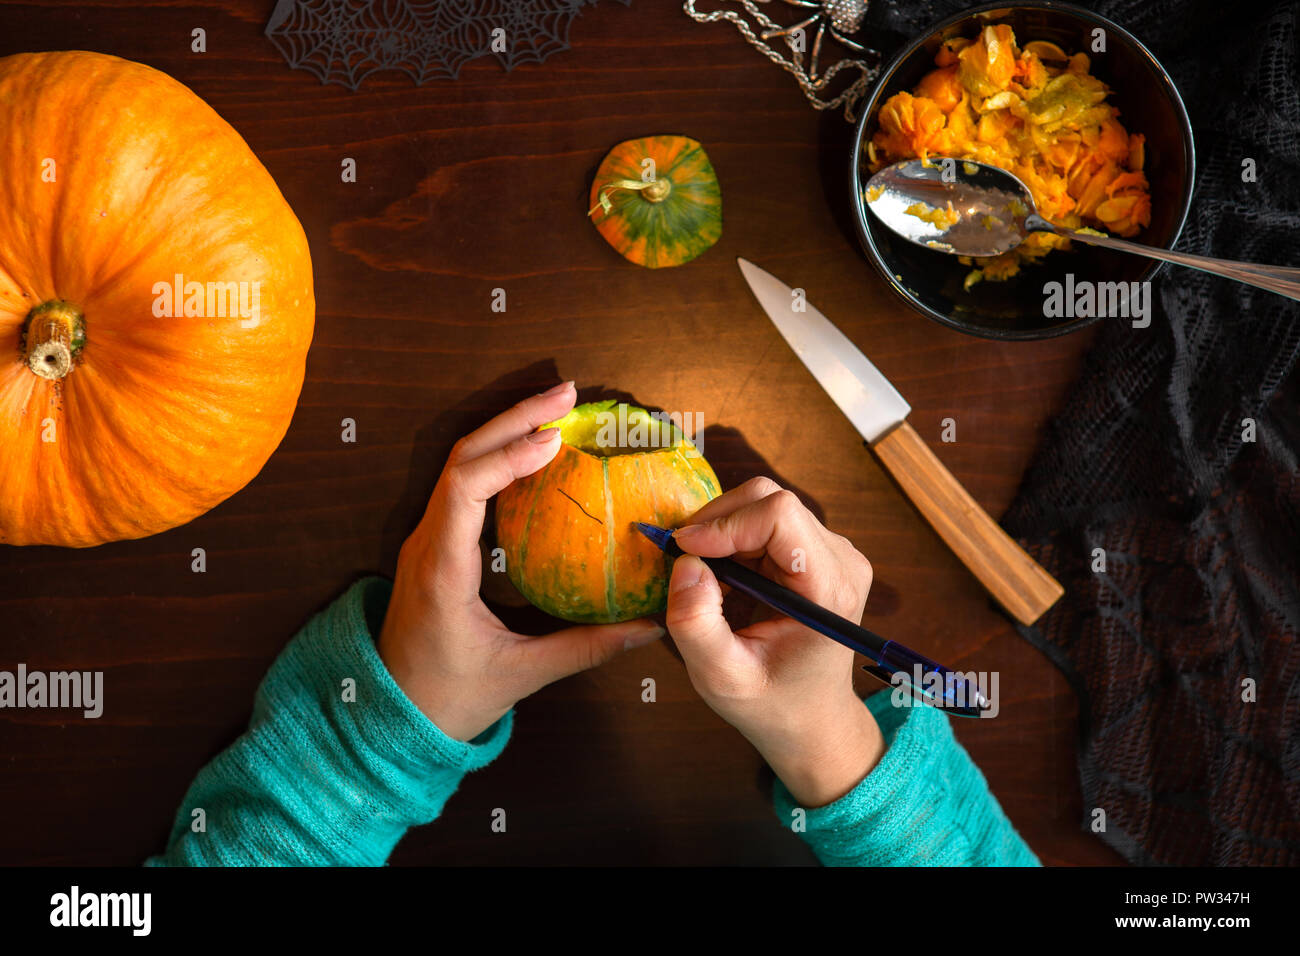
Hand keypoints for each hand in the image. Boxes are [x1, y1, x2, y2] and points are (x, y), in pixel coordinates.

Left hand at [377, 381, 664, 740]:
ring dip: (506, 430)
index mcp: (442, 568)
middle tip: (567, 394)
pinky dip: (498, 457)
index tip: (555, 437)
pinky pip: (463, 483)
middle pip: (463, 457)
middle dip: (514, 419)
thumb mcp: (520, 674)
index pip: (466, 488)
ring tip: (557, 409)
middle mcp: (427, 542)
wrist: (389, 715)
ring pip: (459, 464)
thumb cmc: (447, 697)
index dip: (509, 455)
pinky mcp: (434, 544)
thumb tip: (647, 627)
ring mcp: (426, 539)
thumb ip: (585, 648)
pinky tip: (534, 451)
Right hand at [664, 478, 884, 806]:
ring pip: (762, 506)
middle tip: (682, 562)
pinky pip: (763, 522)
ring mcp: (832, 552)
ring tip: (704, 581)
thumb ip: (696, 624)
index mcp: (830, 588)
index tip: (683, 550)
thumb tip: (685, 564)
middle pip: (769, 499)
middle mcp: (841, 559)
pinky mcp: (815, 551)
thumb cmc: (772, 705)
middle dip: (716, 524)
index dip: (725, 524)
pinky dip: (731, 542)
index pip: (780, 514)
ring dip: (721, 534)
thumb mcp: (722, 678)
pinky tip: (722, 582)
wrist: (811, 720)